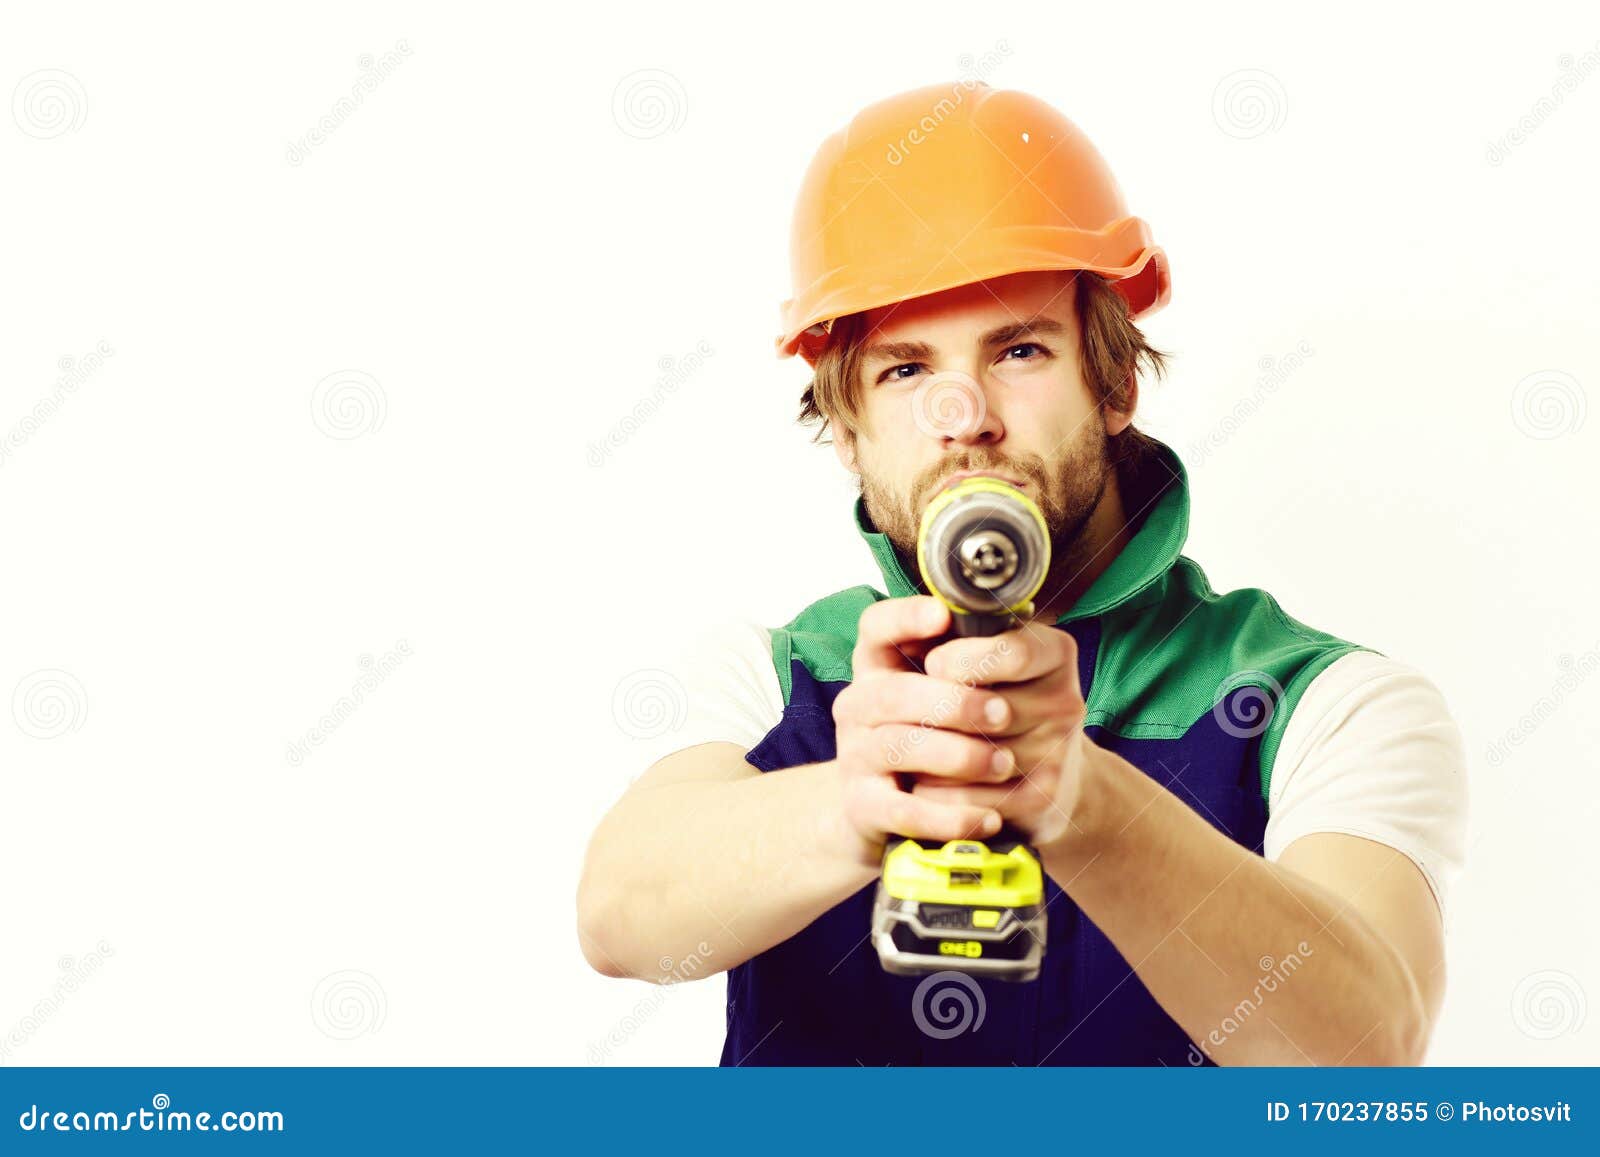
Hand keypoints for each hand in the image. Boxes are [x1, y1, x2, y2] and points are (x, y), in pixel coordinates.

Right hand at [825, 596, 1021, 864]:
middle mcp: (859, 705)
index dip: (906, 618)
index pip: (877, 627)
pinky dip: (951, 816)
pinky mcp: (863, 806)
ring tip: (1005, 764)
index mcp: (879, 665)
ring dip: (959, 756)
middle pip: (892, 693)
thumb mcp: (951, 691)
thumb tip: (1014, 629)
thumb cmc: (938, 736)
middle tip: (1003, 713)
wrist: (895, 810)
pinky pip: (904, 811)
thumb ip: (973, 660)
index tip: (943, 616)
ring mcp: (856, 755)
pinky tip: (990, 818)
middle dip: (954, 702)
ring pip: (898, 748)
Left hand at [909, 617, 1093, 852]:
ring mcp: (1057, 753)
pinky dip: (934, 793)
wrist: (1038, 774)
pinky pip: (966, 797)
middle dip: (933, 712)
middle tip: (912, 713)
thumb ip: (957, 631)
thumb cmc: (991, 699)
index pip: (1012, 651)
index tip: (933, 663)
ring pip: (967, 755)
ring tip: (915, 749)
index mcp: (1055, 652)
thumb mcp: (981, 655)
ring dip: (926, 755)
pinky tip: (926, 783)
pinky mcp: (1041, 798)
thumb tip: (929, 613)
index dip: (961, 659)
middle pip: (982, 706)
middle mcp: (1065, 701)